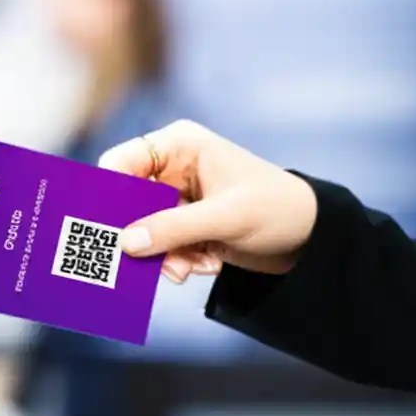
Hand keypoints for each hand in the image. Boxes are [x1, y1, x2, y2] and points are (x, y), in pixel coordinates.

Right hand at [98, 120, 318, 281]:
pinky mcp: (185, 225)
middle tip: (140, 262)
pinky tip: (205, 265)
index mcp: (180, 146)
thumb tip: (125, 242)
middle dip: (138, 235)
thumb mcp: (225, 218)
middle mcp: (172, 168)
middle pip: (128, 201)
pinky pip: (161, 246)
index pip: (122, 162)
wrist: (310, 237)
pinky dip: (178, 261)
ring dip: (162, 255)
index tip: (105, 226)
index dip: (109, 192)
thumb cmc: (275, 209)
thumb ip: (173, 228)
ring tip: (187, 269)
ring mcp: (177, 198)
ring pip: (142, 230)